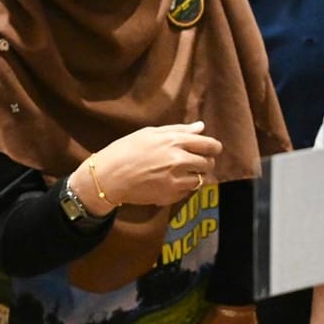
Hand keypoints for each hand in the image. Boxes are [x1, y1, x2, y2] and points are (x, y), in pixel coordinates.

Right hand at [84, 122, 218, 208]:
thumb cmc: (126, 150)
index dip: (214, 148)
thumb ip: (179, 130)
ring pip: (201, 180)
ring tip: (181, 172)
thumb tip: (201, 127)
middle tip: (195, 162)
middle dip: (205, 162)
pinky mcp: (171, 196)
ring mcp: (176, 180)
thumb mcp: (151, 133)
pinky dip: (183, 188)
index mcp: (175, 141)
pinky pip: (188, 192)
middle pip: (208, 164)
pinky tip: (169, 182)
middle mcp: (179, 161)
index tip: (212, 150)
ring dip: (196, 176)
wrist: (109, 176)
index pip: (209, 145)